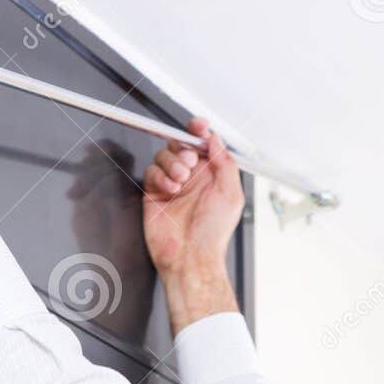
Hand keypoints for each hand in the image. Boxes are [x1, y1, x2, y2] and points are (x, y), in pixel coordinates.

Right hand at [142, 116, 243, 286]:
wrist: (190, 257)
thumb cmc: (213, 234)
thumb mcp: (232, 194)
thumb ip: (226, 162)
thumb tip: (215, 139)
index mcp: (212, 175)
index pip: (203, 143)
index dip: (199, 130)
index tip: (198, 126)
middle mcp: (192, 178)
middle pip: (180, 144)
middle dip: (183, 149)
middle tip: (188, 165)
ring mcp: (173, 185)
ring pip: (164, 155)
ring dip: (172, 164)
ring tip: (180, 183)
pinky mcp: (154, 194)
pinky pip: (151, 172)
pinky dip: (160, 176)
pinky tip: (170, 190)